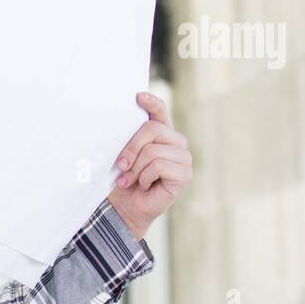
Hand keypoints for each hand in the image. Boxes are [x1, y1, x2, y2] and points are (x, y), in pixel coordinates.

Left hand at [108, 92, 191, 239]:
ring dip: (135, 168)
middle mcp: (175, 141)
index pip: (159, 111)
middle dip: (130, 148)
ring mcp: (183, 157)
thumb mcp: (122, 156)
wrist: (126, 207)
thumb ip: (127, 140)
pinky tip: (144, 185)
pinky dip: (144, 177)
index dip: (151, 102)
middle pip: (151, 129)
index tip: (138, 97)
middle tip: (120, 165)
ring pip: (152, 150)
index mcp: (160, 133)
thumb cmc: (124, 179)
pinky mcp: (185, 173)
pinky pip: (158, 166)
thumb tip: (121, 124)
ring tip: (130, 180)